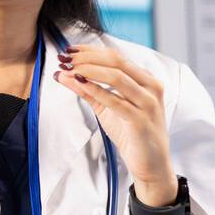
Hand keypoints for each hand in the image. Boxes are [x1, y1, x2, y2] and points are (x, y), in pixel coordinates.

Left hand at [52, 44, 177, 207]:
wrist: (150, 164)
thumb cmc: (131, 133)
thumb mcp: (106, 108)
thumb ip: (87, 90)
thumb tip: (63, 73)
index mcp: (146, 80)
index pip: (116, 56)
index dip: (90, 51)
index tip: (68, 50)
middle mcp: (151, 87)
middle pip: (116, 62)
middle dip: (87, 57)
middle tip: (64, 58)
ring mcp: (148, 103)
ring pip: (117, 77)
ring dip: (88, 70)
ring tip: (68, 69)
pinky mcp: (141, 120)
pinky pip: (116, 101)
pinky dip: (95, 90)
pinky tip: (79, 84)